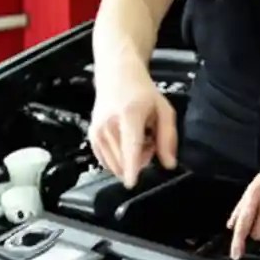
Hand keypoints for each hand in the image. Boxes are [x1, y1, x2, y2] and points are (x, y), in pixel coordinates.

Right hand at [88, 68, 176, 188]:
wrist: (116, 76)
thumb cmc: (142, 92)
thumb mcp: (164, 110)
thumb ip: (168, 138)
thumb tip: (169, 164)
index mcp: (129, 115)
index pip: (130, 145)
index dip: (132, 166)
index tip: (131, 183)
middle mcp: (109, 124)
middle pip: (125, 161)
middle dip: (141, 160)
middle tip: (149, 141)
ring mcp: (97, 131)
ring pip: (115, 165)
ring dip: (129, 161)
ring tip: (137, 140)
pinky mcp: (91, 136)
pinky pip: (106, 162)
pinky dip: (118, 160)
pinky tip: (125, 144)